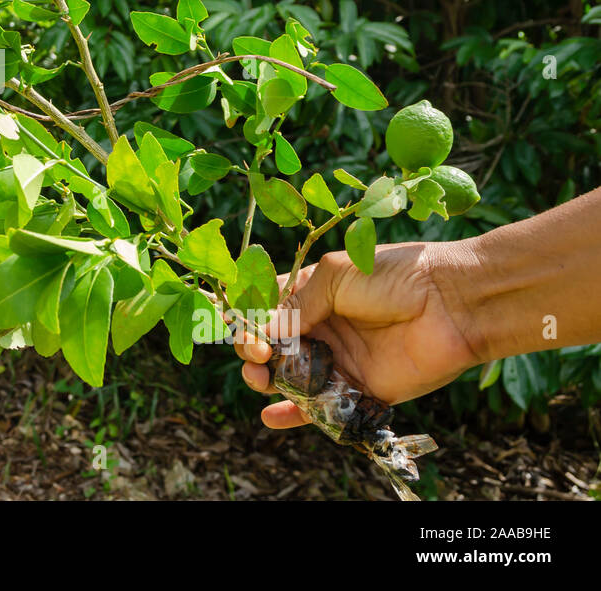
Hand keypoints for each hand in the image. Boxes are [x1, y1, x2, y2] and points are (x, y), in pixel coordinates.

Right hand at [235, 241, 482, 429]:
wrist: (452, 304)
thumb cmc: (395, 276)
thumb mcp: (336, 275)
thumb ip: (298, 305)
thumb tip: (267, 332)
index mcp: (313, 294)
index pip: (268, 309)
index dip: (249, 318)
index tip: (239, 325)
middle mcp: (322, 328)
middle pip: (272, 347)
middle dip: (254, 350)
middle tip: (258, 353)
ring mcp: (339, 361)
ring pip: (290, 378)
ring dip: (267, 380)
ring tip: (260, 378)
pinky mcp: (359, 390)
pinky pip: (320, 407)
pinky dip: (293, 415)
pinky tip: (272, 416)